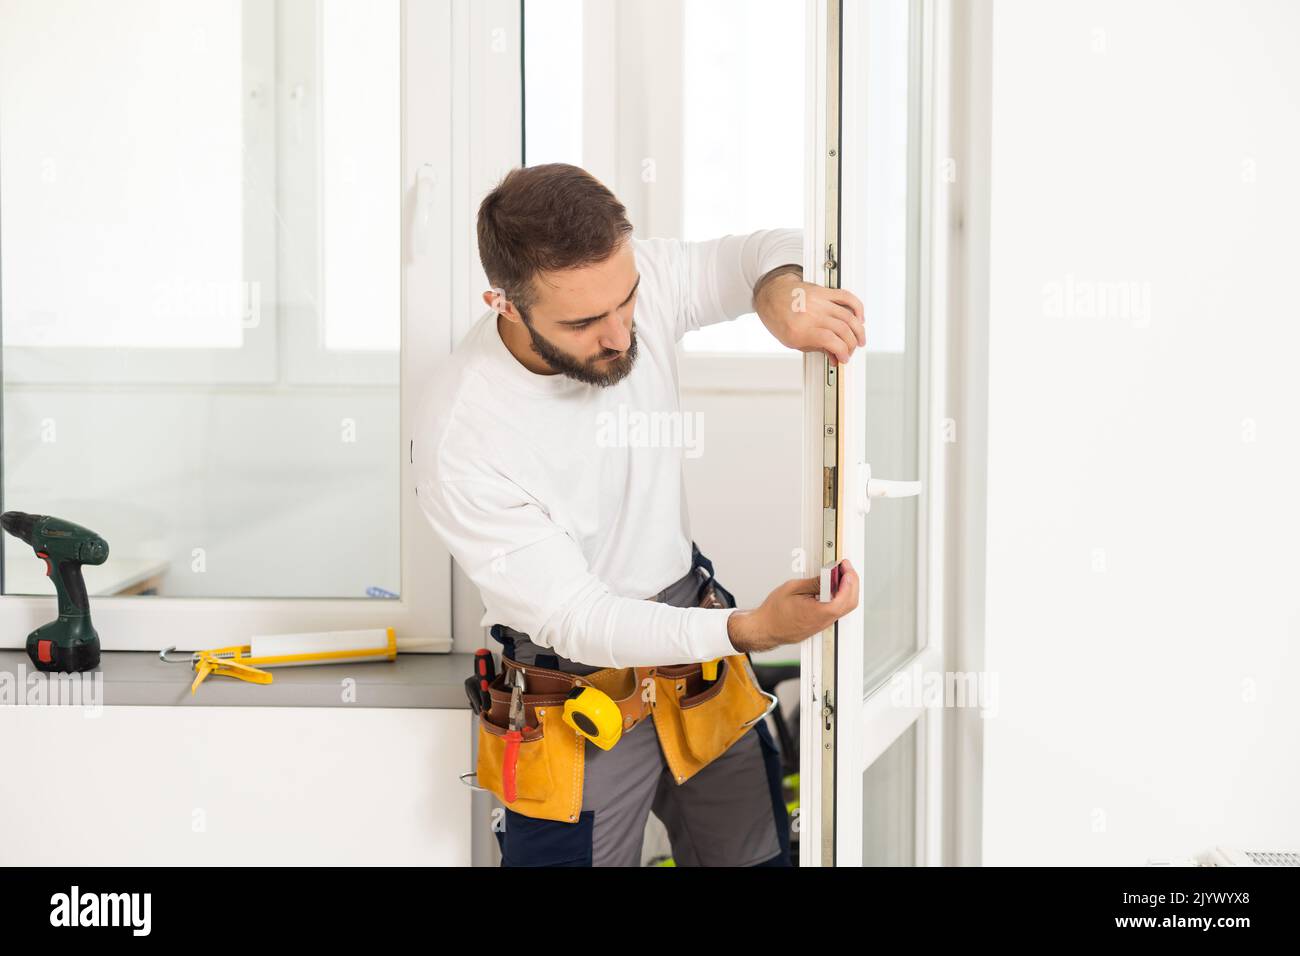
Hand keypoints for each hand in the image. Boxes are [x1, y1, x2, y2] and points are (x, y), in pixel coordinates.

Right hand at [726, 560, 860, 652]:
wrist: (765, 628)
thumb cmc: (774, 612)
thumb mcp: (792, 588)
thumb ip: (814, 582)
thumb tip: (829, 576)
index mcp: (819, 612)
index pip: (845, 597)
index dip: (850, 579)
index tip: (846, 567)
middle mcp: (824, 620)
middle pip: (850, 603)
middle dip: (852, 583)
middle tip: (846, 569)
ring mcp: (823, 624)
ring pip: (845, 607)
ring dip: (847, 590)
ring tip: (839, 576)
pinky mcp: (820, 625)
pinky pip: (836, 611)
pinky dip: (840, 597)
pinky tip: (832, 587)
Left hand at [753, 273, 865, 366]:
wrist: (771, 295)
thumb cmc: (779, 319)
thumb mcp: (793, 342)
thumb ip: (816, 349)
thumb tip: (834, 357)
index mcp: (800, 329)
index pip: (831, 341)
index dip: (842, 352)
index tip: (844, 358)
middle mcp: (811, 314)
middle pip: (842, 330)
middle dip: (851, 345)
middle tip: (850, 351)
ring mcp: (818, 301)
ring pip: (848, 316)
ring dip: (858, 331)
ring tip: (859, 339)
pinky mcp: (823, 291)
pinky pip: (846, 297)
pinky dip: (857, 307)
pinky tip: (859, 318)